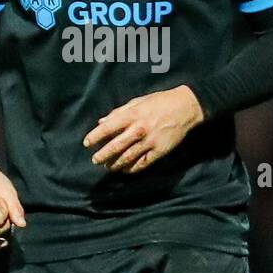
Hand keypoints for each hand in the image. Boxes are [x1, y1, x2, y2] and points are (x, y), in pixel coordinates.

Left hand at [83, 86, 204, 173]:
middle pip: (115, 147)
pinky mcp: (159, 151)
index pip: (107, 128)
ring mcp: (150, 142)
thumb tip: (101, 122)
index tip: (87, 143)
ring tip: (108, 167)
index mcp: (132, 115)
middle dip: (102, 155)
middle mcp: (139, 129)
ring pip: (127, 158)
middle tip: (95, 160)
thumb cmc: (160, 102)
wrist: (186, 107)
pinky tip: (125, 170)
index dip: (95, 137)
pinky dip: (132, 169)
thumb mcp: (137, 102)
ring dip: (115, 164)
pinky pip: (142, 164)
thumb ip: (119, 112)